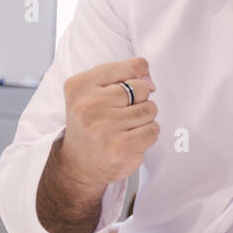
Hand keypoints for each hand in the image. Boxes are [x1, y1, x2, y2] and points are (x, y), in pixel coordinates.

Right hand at [60, 58, 158, 189]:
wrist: (79, 164)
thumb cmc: (92, 123)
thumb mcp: (95, 91)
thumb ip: (123, 71)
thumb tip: (146, 73)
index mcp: (79, 86)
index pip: (127, 68)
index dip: (131, 81)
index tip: (118, 95)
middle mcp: (89, 105)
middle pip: (142, 88)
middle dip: (138, 100)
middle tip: (119, 115)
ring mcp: (104, 127)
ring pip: (150, 109)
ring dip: (144, 119)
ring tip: (123, 127)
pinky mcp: (121, 146)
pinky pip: (153, 130)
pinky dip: (148, 134)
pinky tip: (130, 139)